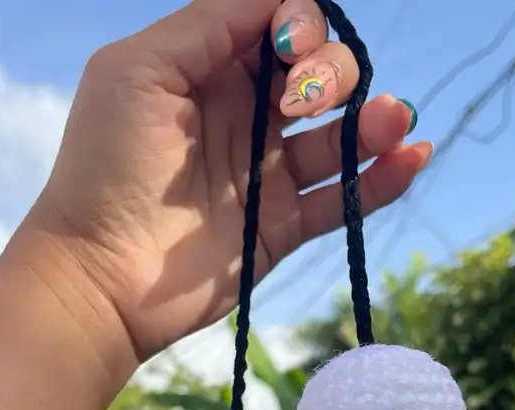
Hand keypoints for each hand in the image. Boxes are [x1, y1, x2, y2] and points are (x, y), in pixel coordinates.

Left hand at [20, 0, 431, 366]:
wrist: (103, 277)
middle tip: (304, 100)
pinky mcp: (283, 227)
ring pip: (339, 137)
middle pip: (316, 77)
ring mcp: (267, 176)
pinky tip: (411, 155)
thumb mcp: (140, 70)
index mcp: (209, 73)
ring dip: (374, 120)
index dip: (301, 25)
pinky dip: (383, 180)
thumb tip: (281, 3)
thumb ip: (210, 25)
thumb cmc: (107, 167)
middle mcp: (244, 119)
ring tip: (390, 120)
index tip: (292, 46)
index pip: (278, 29)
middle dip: (331, 73)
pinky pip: (343, 199)